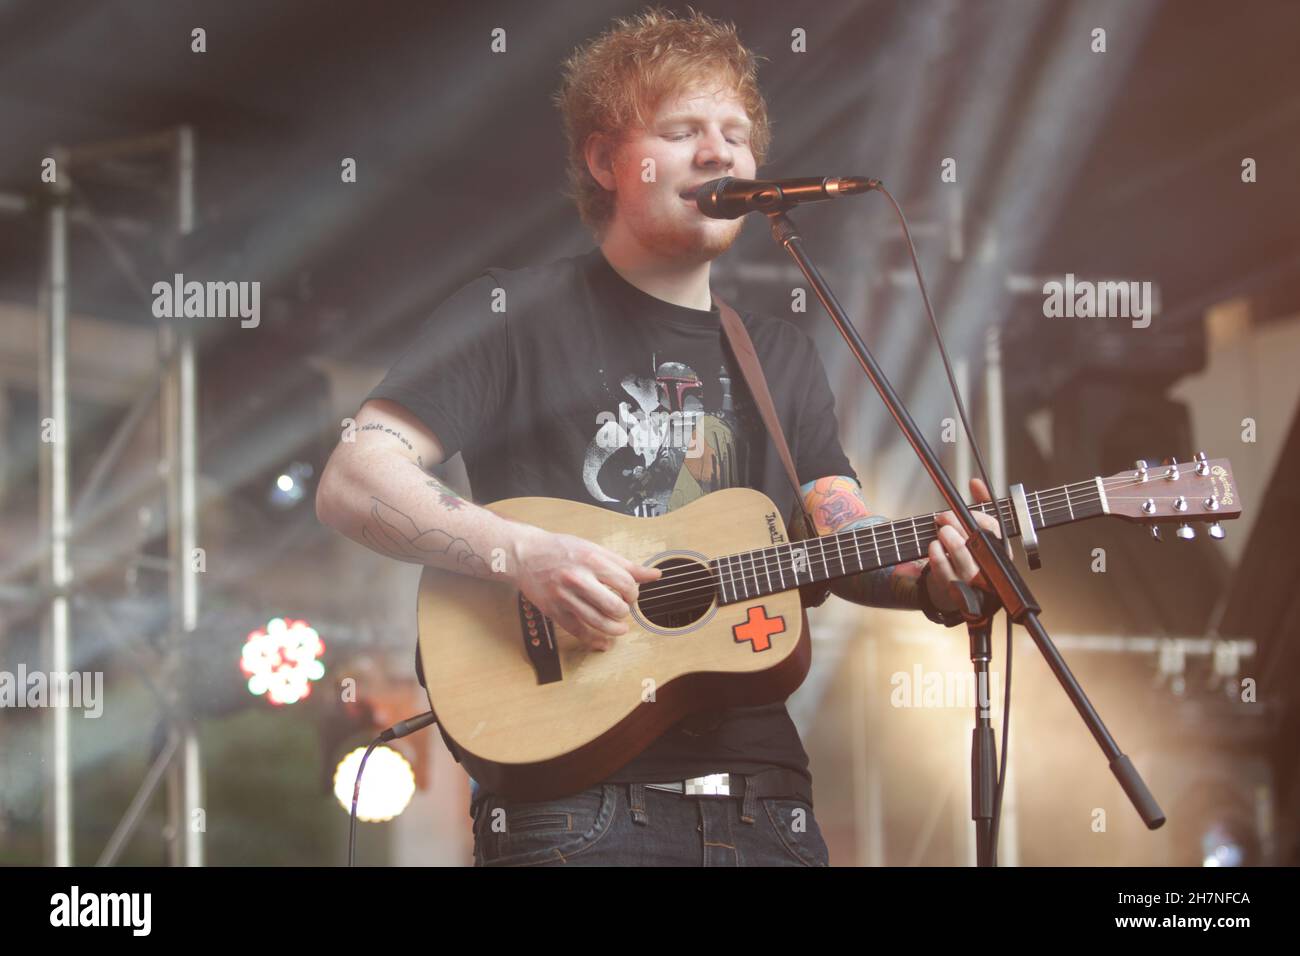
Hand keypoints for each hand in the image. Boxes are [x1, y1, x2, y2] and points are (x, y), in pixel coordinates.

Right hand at [512, 527, 661, 651]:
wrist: (525, 555)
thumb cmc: (561, 549)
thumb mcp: (595, 549)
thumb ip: (625, 565)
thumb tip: (654, 575)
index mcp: (591, 560)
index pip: (625, 583)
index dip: (633, 593)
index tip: (630, 594)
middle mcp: (578, 579)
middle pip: (614, 606)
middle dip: (624, 611)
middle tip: (623, 608)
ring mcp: (565, 597)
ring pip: (599, 622)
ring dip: (615, 629)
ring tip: (619, 627)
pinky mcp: (554, 611)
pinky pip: (579, 632)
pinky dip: (595, 640)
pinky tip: (603, 642)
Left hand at [926, 478, 1002, 612]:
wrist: (958, 591)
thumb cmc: (970, 554)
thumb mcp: (978, 530)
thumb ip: (981, 504)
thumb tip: (975, 482)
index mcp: (1000, 551)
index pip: (992, 527)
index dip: (976, 515)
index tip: (962, 510)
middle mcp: (989, 566)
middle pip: (975, 538)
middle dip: (955, 522)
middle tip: (943, 517)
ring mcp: (971, 579)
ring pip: (960, 552)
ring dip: (946, 536)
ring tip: (941, 532)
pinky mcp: (953, 587)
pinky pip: (942, 565)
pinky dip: (935, 551)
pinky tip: (934, 546)